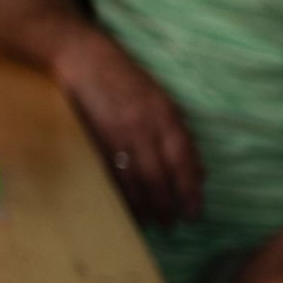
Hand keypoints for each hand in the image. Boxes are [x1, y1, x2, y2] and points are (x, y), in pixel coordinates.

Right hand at [56, 30, 204, 223]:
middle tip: (173, 224)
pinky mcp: (94, 137)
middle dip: (167, 204)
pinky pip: (112, 173)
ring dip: (146, 205)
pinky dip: (122, 194)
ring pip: (136, 179)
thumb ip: (180, 134)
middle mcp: (144, 126)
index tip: (194, 213)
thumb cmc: (127, 78)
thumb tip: (199, 172)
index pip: (183, 162)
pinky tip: (128, 208)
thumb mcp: (162, 100)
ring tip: (153, 222)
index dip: (190, 191)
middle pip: (159, 176)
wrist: (83, 58)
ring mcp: (117, 133)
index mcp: (166, 116)